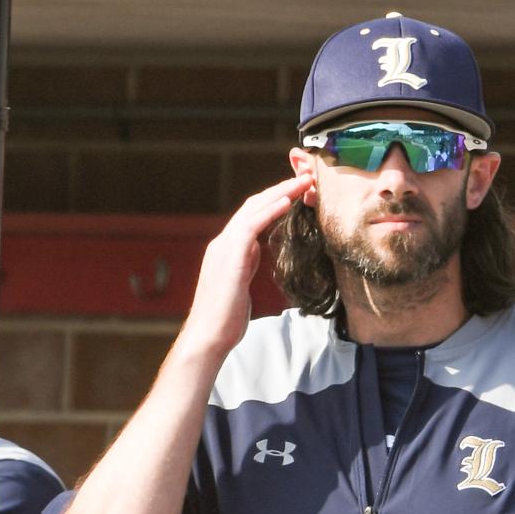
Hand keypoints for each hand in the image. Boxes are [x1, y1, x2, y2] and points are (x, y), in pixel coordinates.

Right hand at [182, 173, 312, 358]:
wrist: (209, 336)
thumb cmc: (226, 318)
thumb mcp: (240, 284)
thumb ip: (247, 264)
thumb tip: (256, 250)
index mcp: (226, 249)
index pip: (252, 216)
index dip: (274, 200)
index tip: (296, 191)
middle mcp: (223, 242)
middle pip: (253, 205)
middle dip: (280, 189)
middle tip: (305, 177)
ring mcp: (224, 248)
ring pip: (253, 209)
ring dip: (279, 193)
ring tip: (302, 182)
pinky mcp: (230, 257)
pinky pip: (251, 226)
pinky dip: (269, 211)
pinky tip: (286, 201)